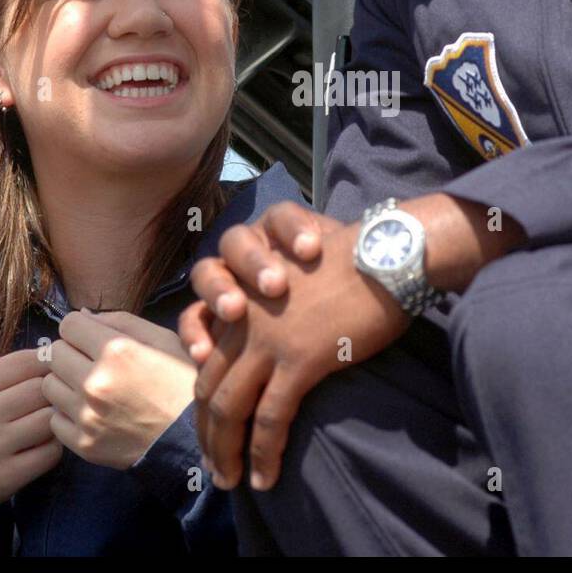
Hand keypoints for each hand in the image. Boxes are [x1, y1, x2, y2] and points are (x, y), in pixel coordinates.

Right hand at [0, 348, 60, 514]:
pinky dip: (53, 445)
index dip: (46, 362)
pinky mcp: (5, 478)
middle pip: (41, 388)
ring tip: (46, 420)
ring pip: (50, 418)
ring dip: (54, 418)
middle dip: (52, 390)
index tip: (50, 369)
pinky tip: (41, 444)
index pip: (24, 361)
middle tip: (51, 397)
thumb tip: (46, 360)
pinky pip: (51, 452)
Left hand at [42, 309, 196, 468]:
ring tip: (91, 389)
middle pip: (54, 353)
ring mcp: (86, 415)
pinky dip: (69, 414)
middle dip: (72, 353)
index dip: (82, 329)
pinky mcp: (82, 444)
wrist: (192, 439)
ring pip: (49, 386)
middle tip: (92, 364)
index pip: (68, 325)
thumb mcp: (163, 339)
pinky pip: (54, 419)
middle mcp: (95, 382)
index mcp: (117, 350)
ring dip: (66, 383)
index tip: (93, 339)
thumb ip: (121, 321)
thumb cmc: (182, 382)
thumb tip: (83, 315)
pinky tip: (92, 413)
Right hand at [180, 200, 342, 364]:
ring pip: (208, 273)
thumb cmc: (341, 294)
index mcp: (281, 232)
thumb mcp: (344, 274)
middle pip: (239, 242)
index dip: (294, 230)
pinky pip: (193, 318)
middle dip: (254, 262)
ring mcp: (225, 279)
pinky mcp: (209, 314)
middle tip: (275, 286)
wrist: (325, 317)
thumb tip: (377, 251)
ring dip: (219, 291)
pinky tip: (203, 354)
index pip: (283, 218)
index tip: (312, 249)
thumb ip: (348, 262)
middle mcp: (248, 250)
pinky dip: (195, 333)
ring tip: (235, 311)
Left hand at [190, 221, 410, 491]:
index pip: (205, 355)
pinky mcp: (298, 359)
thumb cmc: (353, 261)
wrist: (386, 254)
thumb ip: (278, 308)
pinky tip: (265, 478)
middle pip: (209, 386)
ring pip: (229, 406)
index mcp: (241, 296)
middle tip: (213, 466)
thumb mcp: (297, 277)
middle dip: (208, 433)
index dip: (203, 396)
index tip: (210, 427)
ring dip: (225, 451)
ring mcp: (268, 339)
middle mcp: (243, 318)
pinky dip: (263, 453)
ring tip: (230, 481)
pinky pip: (270, 418)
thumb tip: (279, 347)